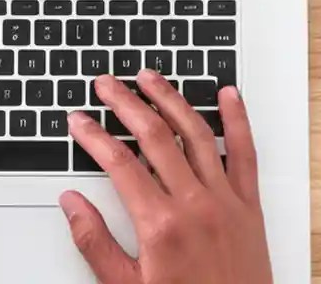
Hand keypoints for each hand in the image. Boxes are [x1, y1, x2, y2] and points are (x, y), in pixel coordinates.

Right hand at [61, 72, 272, 283]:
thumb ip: (95, 243)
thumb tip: (71, 204)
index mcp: (160, 226)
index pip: (118, 163)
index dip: (94, 136)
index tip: (79, 120)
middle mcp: (194, 206)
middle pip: (154, 137)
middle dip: (126, 103)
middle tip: (107, 83)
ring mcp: (225, 202)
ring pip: (196, 134)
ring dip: (171, 99)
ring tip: (151, 77)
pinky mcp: (249, 207)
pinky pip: (245, 153)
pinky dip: (238, 120)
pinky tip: (228, 95)